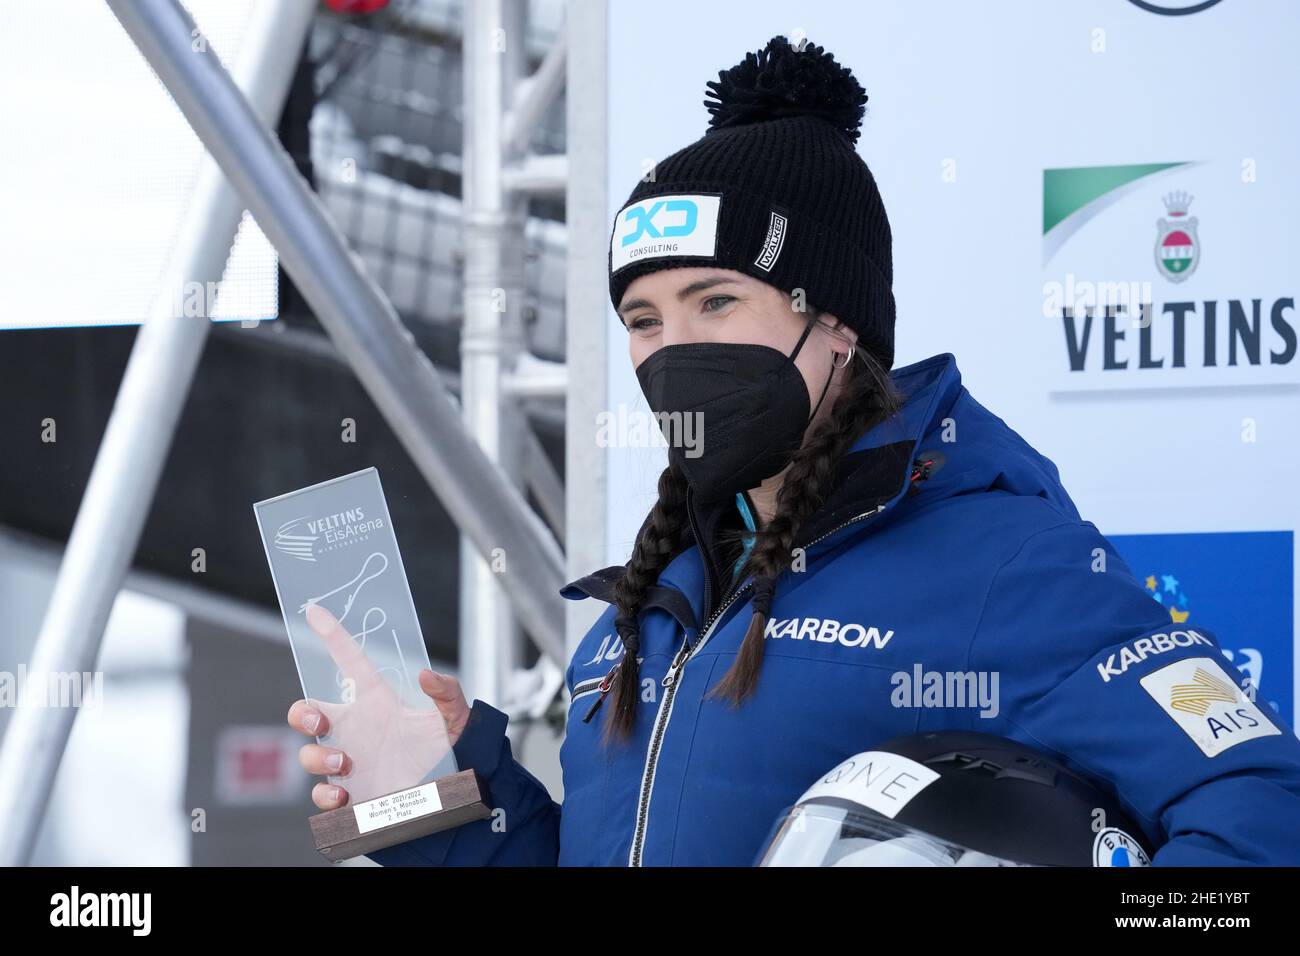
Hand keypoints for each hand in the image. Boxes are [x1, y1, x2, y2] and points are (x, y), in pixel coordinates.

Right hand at [286, 603, 471, 809]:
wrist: (455, 797)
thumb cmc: (454, 752)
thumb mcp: (457, 718)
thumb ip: (447, 693)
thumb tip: (426, 674)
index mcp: (377, 703)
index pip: (350, 662)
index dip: (332, 636)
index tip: (315, 610)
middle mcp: (357, 730)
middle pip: (307, 711)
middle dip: (301, 713)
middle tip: (320, 720)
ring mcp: (350, 763)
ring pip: (309, 754)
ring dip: (318, 757)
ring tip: (345, 765)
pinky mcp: (350, 795)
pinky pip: (320, 795)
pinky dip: (325, 796)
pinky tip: (344, 798)